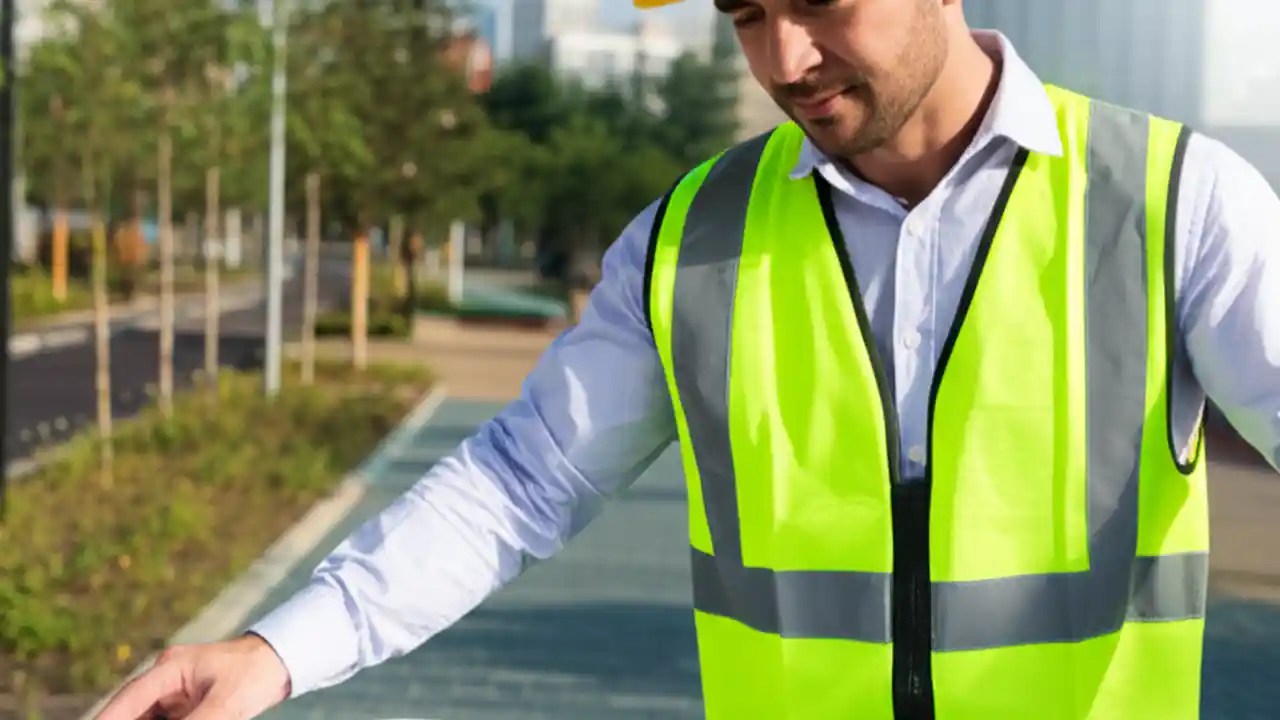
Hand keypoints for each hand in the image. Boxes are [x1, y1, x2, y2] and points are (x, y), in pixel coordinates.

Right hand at [93, 633, 291, 719]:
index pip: (130, 698)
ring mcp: (174, 693)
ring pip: (146, 717)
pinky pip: (163, 719)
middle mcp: (166, 680)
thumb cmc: (256, 672)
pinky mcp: (185, 706)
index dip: (109, 718)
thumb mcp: (228, 702)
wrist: (282, 662)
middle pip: (133, 711)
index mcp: (170, 668)